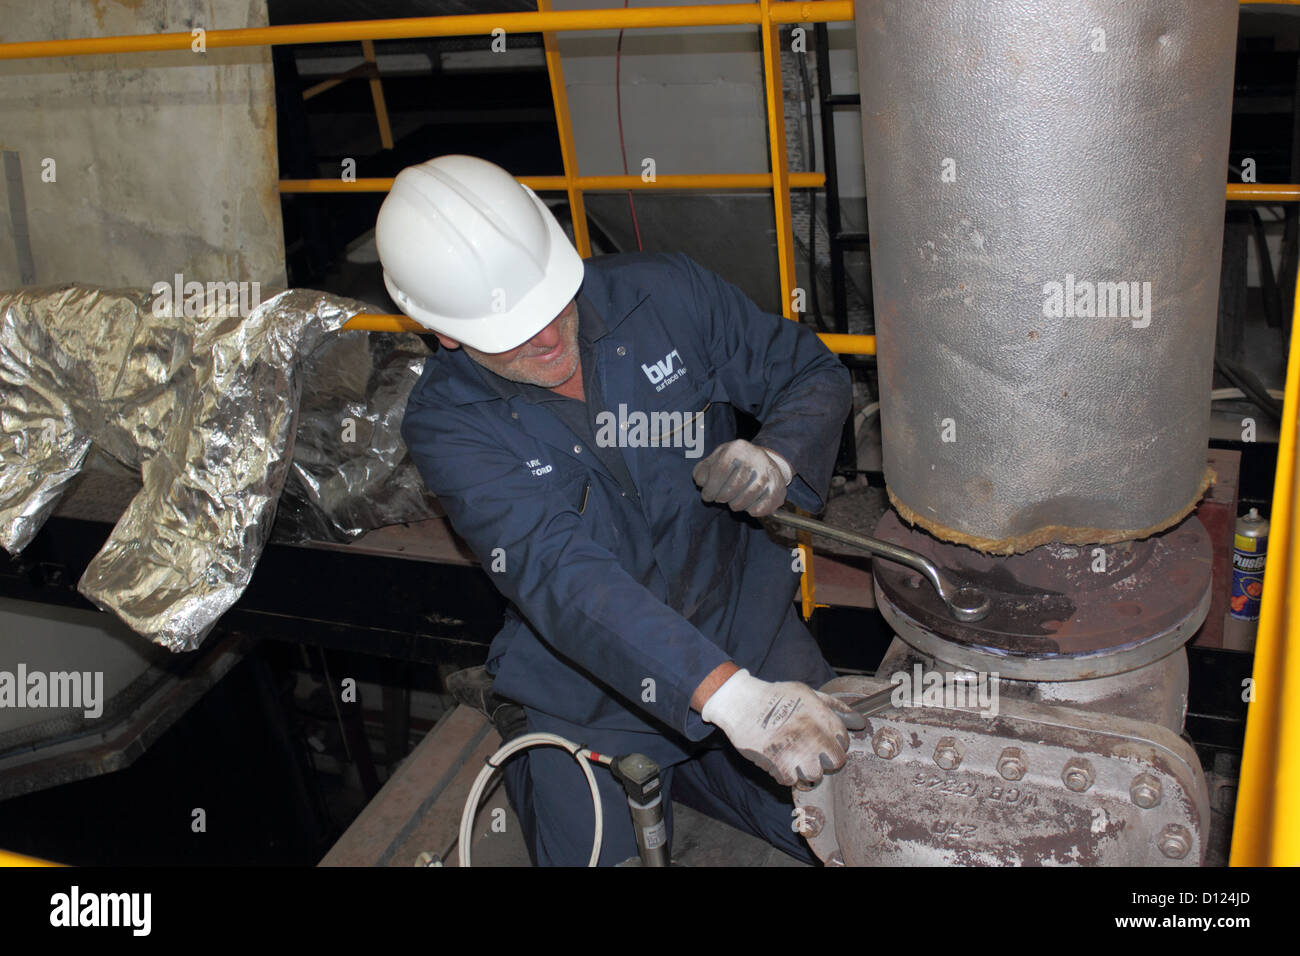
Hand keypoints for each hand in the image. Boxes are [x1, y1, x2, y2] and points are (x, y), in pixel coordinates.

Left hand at [692, 439, 791, 517]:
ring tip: (733, 503)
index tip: (707, 497)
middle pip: (734, 486)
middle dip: (722, 498)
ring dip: (736, 505)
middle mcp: (755, 457)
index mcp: (737, 448)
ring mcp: (768, 472)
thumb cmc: (732, 463)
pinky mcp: (778, 486)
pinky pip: (764, 505)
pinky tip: (748, 507)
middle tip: (720, 499)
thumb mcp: (715, 460)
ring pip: (748, 497)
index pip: (720, 471)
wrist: (761, 460)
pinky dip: (753, 511)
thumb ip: (702, 471)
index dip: (711, 488)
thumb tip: (701, 482)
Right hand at [700, 669, 865, 786]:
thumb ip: (836, 708)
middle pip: (835, 762)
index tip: (822, 741)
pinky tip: (779, 760)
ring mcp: (798, 753)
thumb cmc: (776, 697)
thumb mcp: (808, 693)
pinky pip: (792, 780)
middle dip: (825, 759)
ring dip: (806, 769)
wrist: (742, 704)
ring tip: (794, 758)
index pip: (844, 742)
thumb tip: (861, 722)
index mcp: (822, 717)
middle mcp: (814, 736)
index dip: (833, 742)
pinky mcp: (780, 766)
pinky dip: (786, 774)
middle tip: (810, 752)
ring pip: (815, 775)